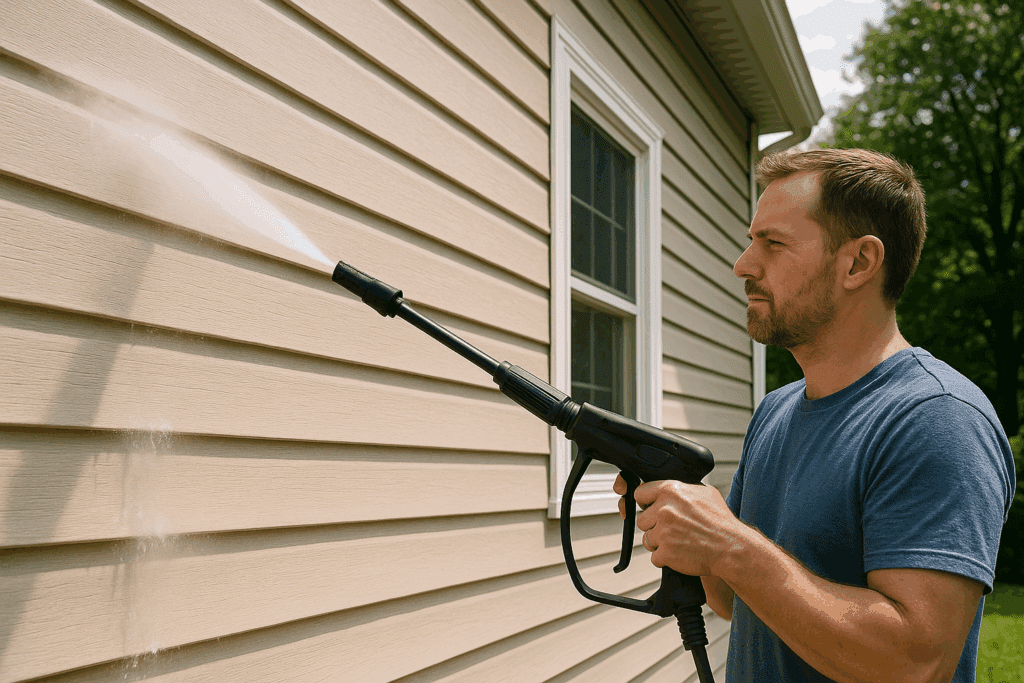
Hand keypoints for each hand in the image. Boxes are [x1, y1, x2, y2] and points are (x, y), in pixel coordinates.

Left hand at [614, 477, 740, 576]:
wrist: (731, 547)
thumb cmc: (721, 521)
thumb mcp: (705, 493)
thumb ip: (682, 488)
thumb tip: (669, 489)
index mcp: (670, 491)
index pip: (640, 493)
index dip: (646, 503)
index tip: (650, 509)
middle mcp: (664, 510)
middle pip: (642, 520)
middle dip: (654, 526)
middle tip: (673, 530)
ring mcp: (663, 532)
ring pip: (647, 539)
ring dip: (660, 543)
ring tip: (679, 542)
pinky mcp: (665, 553)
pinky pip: (655, 557)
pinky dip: (666, 558)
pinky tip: (681, 553)